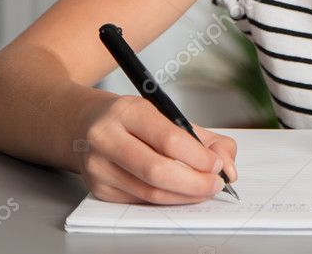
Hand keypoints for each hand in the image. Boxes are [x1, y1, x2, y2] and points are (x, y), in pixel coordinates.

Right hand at [75, 94, 237, 204]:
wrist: (83, 125)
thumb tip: (228, 165)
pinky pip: (140, 200)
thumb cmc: (132, 120)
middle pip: (157, 171)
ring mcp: (98, 166)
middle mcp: (107, 137)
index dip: (199, 157)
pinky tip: (180, 192)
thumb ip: (204, 138)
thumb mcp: (167, 115)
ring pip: (149, 192)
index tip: (218, 164)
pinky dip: (167, 200)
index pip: (169, 139)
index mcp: (127, 111)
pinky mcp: (98, 189)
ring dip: (185, 195)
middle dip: (195, 182)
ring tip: (204, 189)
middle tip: (216, 183)